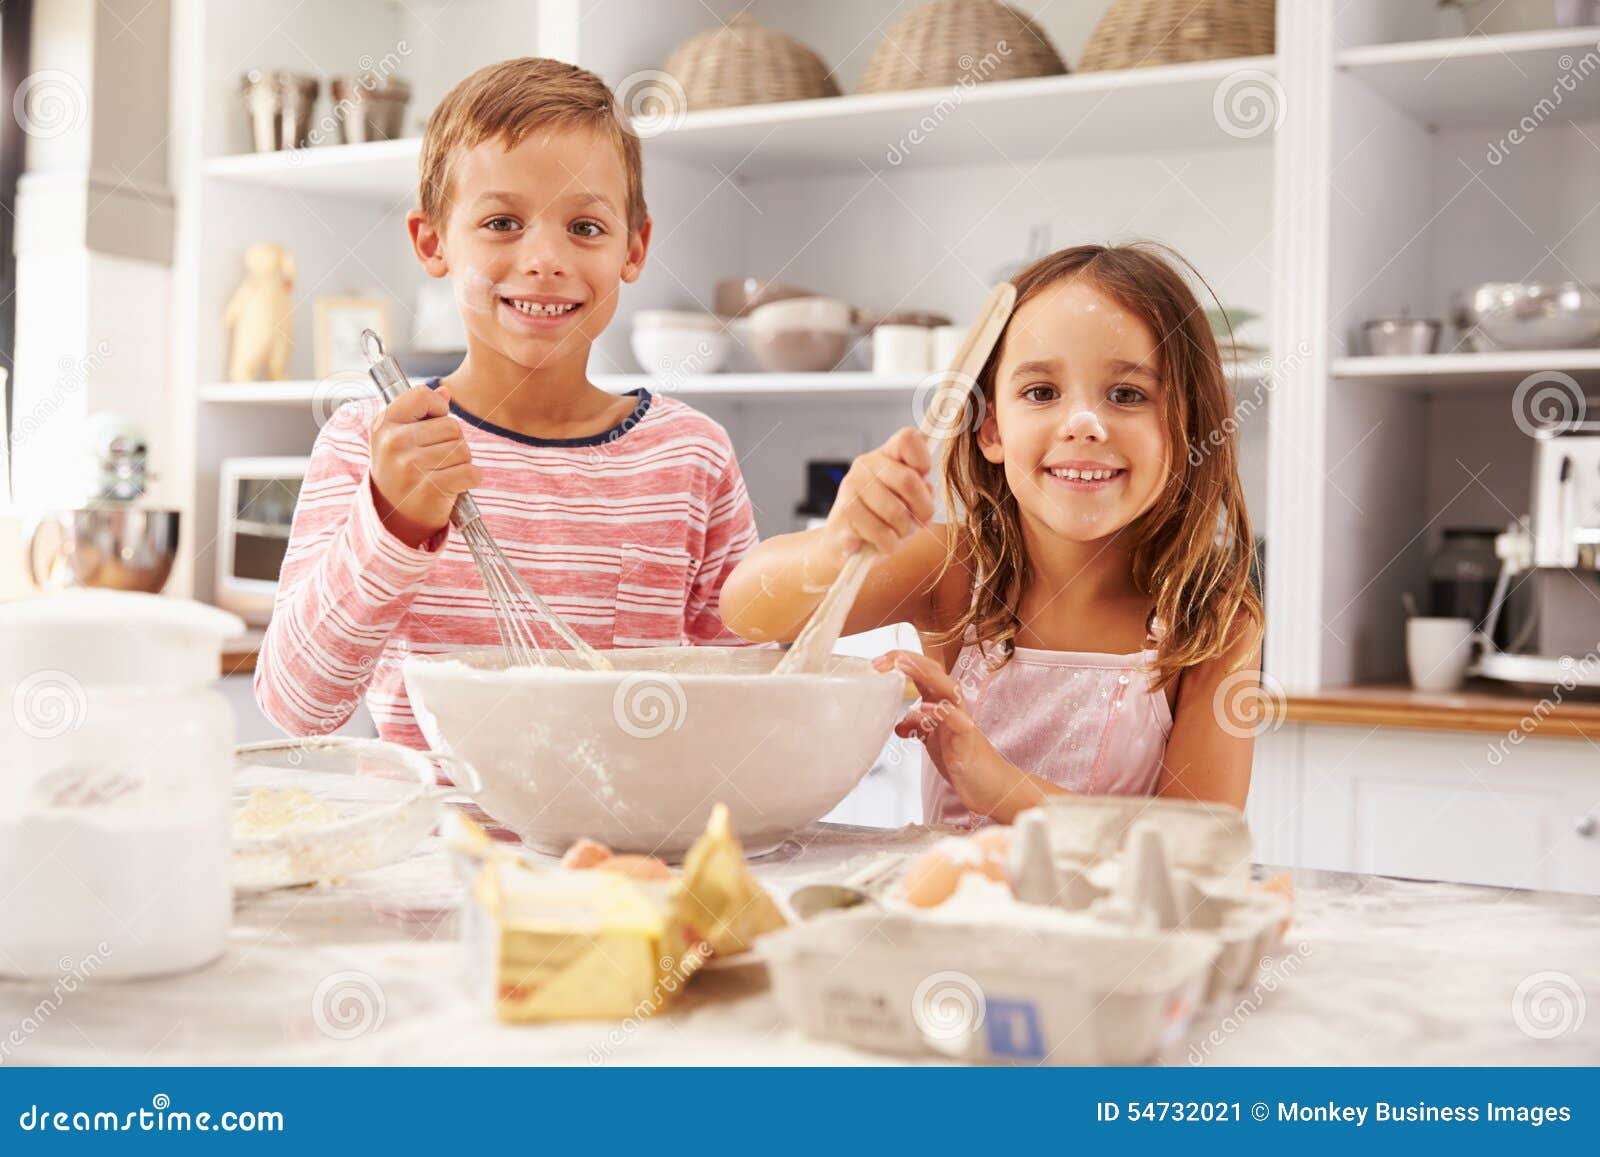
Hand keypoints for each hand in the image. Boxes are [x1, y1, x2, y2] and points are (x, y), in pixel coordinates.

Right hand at [369, 385, 480, 547]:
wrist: (392, 519)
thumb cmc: (399, 473)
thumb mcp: (397, 440)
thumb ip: (420, 413)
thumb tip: (445, 392)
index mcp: (384, 424)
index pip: (422, 395)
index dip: (437, 408)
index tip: (432, 425)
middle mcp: (394, 443)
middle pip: (452, 425)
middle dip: (453, 442)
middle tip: (436, 460)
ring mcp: (410, 466)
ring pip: (463, 449)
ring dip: (461, 462)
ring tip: (441, 473)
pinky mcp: (430, 489)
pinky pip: (471, 472)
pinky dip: (472, 479)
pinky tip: (456, 485)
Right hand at [822, 427, 934, 561]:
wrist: (844, 543)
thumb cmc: (883, 520)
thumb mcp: (908, 501)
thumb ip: (922, 490)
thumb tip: (927, 492)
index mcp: (884, 455)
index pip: (908, 439)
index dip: (923, 461)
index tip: (922, 482)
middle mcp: (865, 464)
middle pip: (909, 481)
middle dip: (922, 510)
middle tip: (919, 523)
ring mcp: (852, 486)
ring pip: (897, 512)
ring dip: (904, 532)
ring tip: (898, 535)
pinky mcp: (845, 512)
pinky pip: (882, 533)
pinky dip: (889, 545)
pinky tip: (882, 543)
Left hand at [876, 649, 1049, 822]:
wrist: (988, 785)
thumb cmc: (961, 757)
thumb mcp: (932, 740)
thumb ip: (917, 726)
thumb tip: (899, 724)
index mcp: (941, 703)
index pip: (922, 672)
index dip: (901, 662)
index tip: (876, 663)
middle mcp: (952, 706)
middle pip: (934, 672)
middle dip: (908, 660)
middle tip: (881, 660)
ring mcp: (961, 721)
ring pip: (947, 689)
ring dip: (925, 674)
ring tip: (903, 664)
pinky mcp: (967, 740)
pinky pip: (957, 721)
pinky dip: (942, 712)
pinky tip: (924, 708)